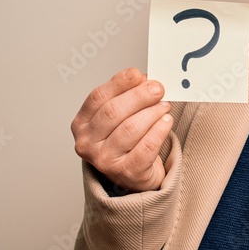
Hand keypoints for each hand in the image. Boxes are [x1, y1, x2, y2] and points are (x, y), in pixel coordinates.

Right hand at [70, 67, 173, 192]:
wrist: (134, 175)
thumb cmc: (126, 141)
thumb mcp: (119, 116)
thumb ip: (127, 97)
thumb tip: (145, 79)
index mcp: (82, 124)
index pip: (98, 97)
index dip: (119, 83)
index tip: (137, 74)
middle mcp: (88, 143)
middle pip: (113, 111)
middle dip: (139, 96)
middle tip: (158, 88)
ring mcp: (105, 160)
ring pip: (130, 128)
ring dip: (152, 112)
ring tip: (165, 105)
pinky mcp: (126, 172)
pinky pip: (146, 147)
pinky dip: (159, 131)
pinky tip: (167, 121)